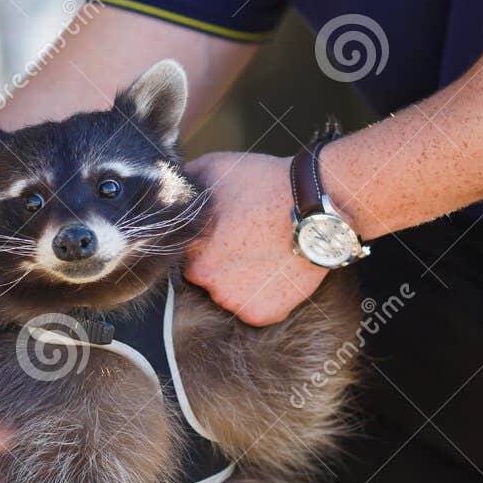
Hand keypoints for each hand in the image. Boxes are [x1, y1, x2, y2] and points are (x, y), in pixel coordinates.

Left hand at [182, 151, 327, 323]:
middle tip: (244, 242)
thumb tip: (166, 191)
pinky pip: (255, 308)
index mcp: (188, 246)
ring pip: (228, 295)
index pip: (183, 253)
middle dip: (219, 262)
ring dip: (239, 281)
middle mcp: (204, 279)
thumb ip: (186, 185)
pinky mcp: (262, 314)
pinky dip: (263, 295)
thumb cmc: (264, 183)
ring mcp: (233, 301)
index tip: (221, 232)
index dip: (202, 242)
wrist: (315, 205)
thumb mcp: (215, 167)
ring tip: (262, 255)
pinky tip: (274, 271)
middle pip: (204, 276)